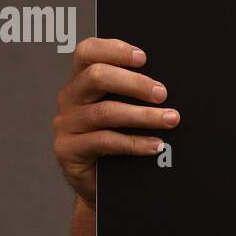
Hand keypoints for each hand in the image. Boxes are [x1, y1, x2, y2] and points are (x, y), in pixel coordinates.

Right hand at [52, 37, 179, 207]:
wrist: (101, 185)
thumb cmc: (118, 142)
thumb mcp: (124, 112)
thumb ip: (135, 95)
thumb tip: (167, 86)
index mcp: (81, 81)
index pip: (87, 52)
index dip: (114, 50)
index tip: (143, 57)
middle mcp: (69, 99)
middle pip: (96, 77)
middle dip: (134, 83)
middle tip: (163, 93)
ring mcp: (66, 125)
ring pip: (105, 112)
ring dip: (142, 115)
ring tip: (170, 119)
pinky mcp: (68, 150)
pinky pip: (105, 141)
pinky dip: (134, 143)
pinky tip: (156, 145)